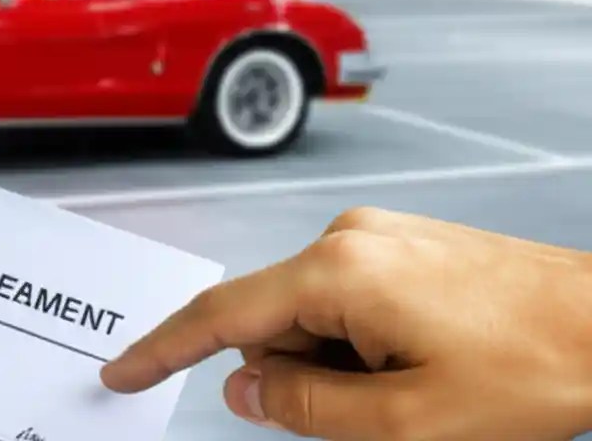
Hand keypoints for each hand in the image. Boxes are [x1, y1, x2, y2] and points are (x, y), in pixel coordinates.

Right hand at [100, 207, 591, 440]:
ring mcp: (375, 238)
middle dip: (298, 375)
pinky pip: (344, 301)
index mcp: (338, 273)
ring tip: (416, 379)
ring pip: (309, 317)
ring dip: (338, 362)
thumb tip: (244, 391)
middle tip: (378, 407)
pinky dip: (359, 340)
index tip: (124, 371)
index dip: (164, 350)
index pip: (221, 316)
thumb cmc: (534, 363)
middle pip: (270, 324)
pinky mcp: (398, 246)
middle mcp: (348, 239)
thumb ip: (305, 407)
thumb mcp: (407, 421)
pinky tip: (419, 356)